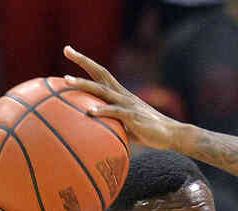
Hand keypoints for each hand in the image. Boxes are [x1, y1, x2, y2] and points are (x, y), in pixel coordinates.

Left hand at [63, 47, 178, 150]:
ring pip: (102, 90)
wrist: (171, 134)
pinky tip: (89, 112)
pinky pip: (115, 112)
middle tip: (66, 49)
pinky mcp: (133, 117)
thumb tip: (95, 131)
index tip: (69, 51)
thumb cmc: (148, 132)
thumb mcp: (126, 124)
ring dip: (84, 85)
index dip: (86, 62)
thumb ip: (111, 123)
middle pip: (100, 73)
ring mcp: (127, 104)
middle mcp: (122, 94)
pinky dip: (102, 111)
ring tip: (67, 81)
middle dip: (83, 60)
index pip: (101, 73)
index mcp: (120, 93)